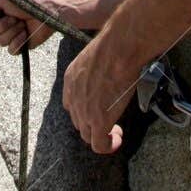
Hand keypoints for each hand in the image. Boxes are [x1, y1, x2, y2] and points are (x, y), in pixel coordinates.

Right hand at [0, 0, 56, 53]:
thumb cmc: (31, 2)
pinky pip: (11, 50)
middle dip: (4, 25)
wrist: (50, 12)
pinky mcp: (21, 45)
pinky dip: (18, 43)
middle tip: (17, 17)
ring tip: (24, 25)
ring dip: (12, 33)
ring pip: (1, 41)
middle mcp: (5, 24)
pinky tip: (25, 35)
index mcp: (2, 12)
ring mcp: (13, 35)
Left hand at [62, 36, 135, 155]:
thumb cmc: (114, 45)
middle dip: (93, 123)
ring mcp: (84, 111)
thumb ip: (98, 69)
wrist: (120, 49)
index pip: (71, 103)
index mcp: (71, 79)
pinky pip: (99, 144)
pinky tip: (117, 139)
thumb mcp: (97, 56)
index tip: (100, 107)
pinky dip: (108, 145)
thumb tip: (112, 70)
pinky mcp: (99, 121)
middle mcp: (73, 97)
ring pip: (87, 135)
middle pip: (78, 120)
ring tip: (115, 131)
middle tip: (110, 120)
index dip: (85, 109)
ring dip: (100, 135)